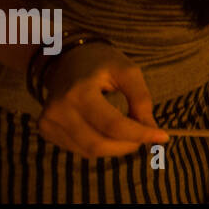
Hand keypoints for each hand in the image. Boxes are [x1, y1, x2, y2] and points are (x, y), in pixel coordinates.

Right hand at [37, 42, 168, 158]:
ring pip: (90, 151)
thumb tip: (151, 129)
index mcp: (80, 92)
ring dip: (116, 147)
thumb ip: (141, 99)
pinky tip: (107, 130)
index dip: (140, 134)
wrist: (66, 58)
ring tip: (129, 131)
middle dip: (128, 144)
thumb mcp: (127, 71)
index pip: (112, 125)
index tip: (163, 137)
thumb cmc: (101, 63)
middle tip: (146, 136)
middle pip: (100, 143)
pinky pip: (79, 149)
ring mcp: (49, 122)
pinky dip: (100, 144)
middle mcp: (59, 110)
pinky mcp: (46, 130)